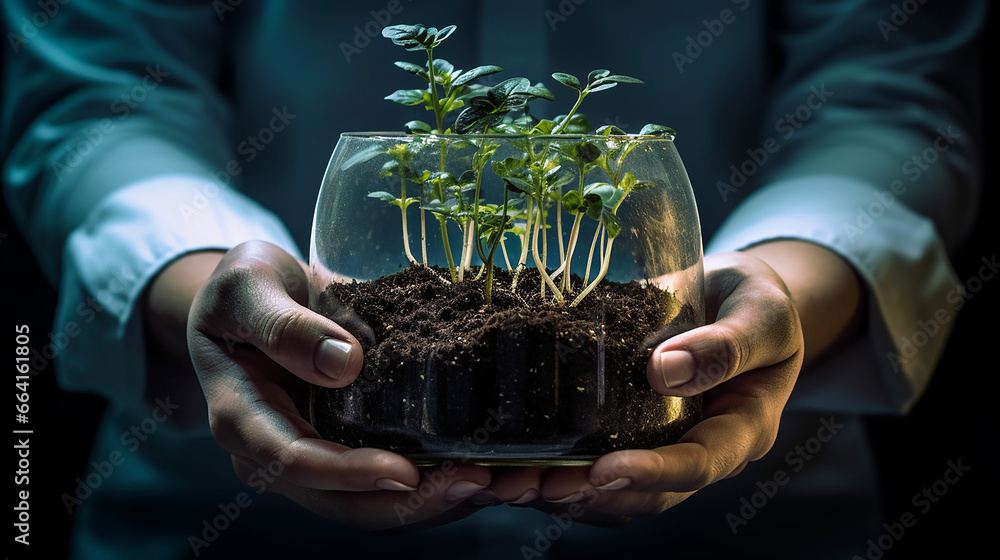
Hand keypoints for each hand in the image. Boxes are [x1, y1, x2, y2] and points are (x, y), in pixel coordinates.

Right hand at [153, 240, 491, 530]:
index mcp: (241, 419)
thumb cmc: (240, 291)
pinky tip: (487, 470)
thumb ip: (285, 325)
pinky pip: (390, 483)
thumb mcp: (246, 289)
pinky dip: (437, 484)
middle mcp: (274, 455)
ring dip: (436, 504)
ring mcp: (313, 458)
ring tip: (500, 483)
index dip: (352, 473)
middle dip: (413, 504)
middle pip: (344, 502)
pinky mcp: (346, 449)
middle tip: (480, 482)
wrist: (248, 299)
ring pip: (373, 505)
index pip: (296, 462)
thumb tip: (343, 363)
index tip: (408, 471)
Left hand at [489, 249, 811, 522]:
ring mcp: (663, 447)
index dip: (651, 474)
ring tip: (504, 483)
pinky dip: (552, 467)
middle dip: (586, 496)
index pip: (698, 465)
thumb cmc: (759, 305)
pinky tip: (507, 459)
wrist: (739, 301)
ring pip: (612, 491)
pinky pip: (593, 464)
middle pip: (645, 496)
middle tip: (531, 487)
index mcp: (742, 431)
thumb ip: (726, 344)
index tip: (603, 470)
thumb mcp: (761, 315)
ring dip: (558, 492)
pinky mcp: (631, 432)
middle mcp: (699, 451)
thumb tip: (664, 371)